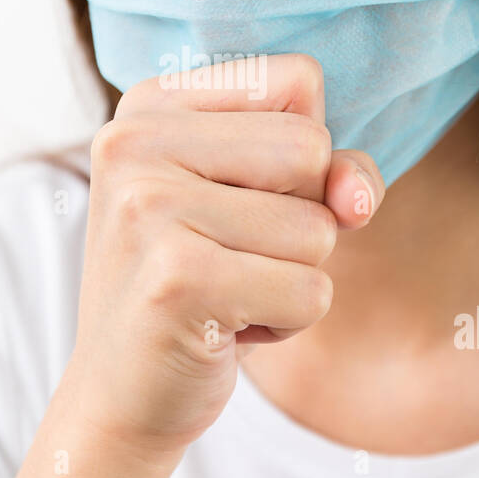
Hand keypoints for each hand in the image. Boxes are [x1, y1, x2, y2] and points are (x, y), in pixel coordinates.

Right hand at [66, 54, 383, 460]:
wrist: (121, 397)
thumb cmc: (201, 286)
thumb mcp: (264, 203)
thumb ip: (330, 171)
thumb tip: (357, 199)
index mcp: (149, 105)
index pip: (299, 80)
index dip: (302, 155)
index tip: (238, 200)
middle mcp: (134, 141)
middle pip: (312, 148)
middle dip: (300, 220)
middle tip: (228, 255)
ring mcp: (148, 207)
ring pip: (318, 229)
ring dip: (291, 278)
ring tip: (223, 293)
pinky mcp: (176, 277)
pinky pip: (311, 291)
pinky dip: (286, 324)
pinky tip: (223, 330)